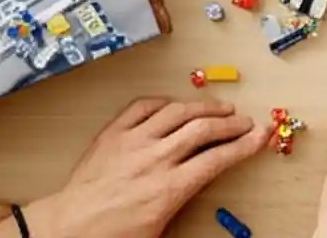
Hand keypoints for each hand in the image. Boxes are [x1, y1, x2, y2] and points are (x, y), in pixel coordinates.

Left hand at [9, 98, 267, 237]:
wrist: (66, 229)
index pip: (217, 159)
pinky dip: (164, 102)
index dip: (244, 145)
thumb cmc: (111, 237)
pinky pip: (142, 106)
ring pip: (177, 112)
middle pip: (203, 130)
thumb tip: (204, 190)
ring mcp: (132, 142)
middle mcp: (155, 160)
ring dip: (204, 107)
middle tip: (245, 121)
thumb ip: (185, 206)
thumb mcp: (158, 232)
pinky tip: (175, 105)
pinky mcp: (112, 134)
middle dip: (230, 123)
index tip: (261, 135)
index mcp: (169, 189)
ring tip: (220, 107)